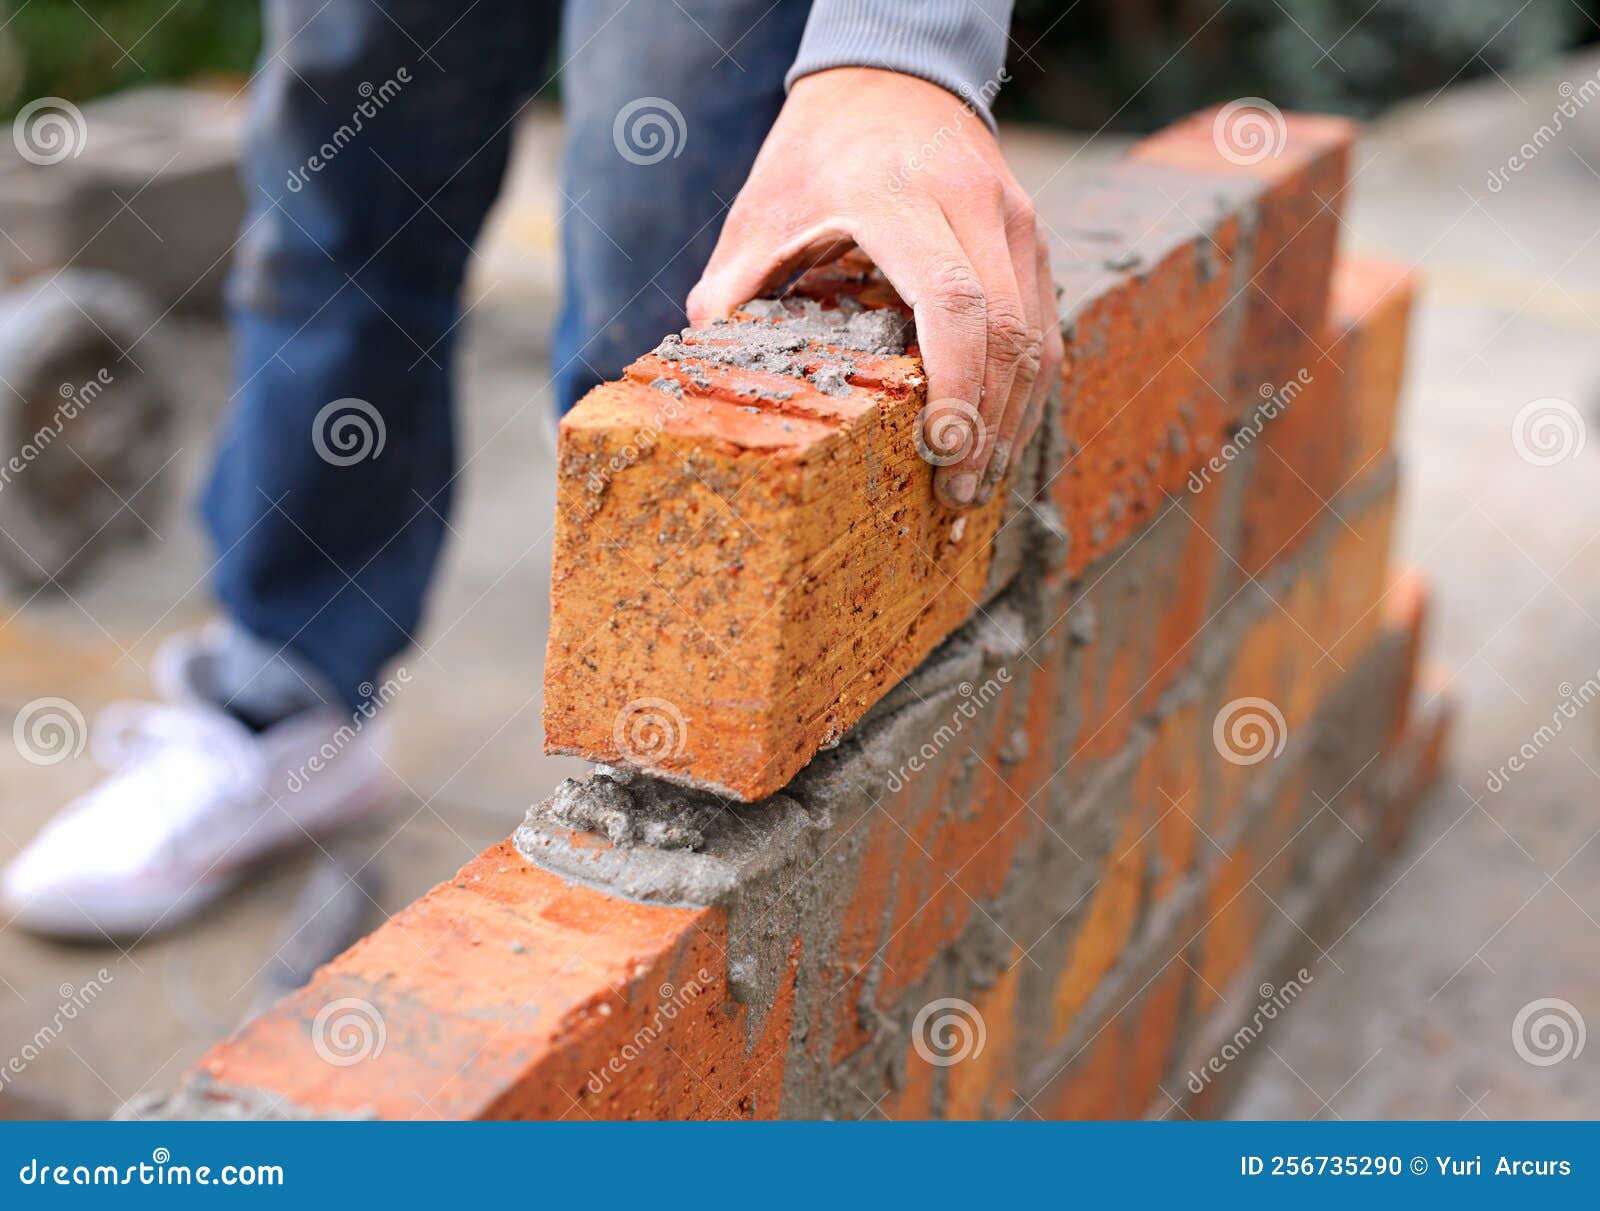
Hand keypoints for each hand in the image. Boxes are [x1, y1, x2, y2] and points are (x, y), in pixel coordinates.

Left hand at [687, 67, 1059, 508]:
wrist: (889, 76)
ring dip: (1013, 420)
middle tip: (958, 501)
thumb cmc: (816, 151)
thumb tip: (712, 375)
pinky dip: (1023, 391)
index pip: (955, 306)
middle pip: (1008, 335)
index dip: (957, 391)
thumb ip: (733, 288)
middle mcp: (975, 206)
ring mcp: (1016, 220)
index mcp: (902, 199)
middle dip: (989, 429)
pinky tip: (994, 438)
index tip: (943, 458)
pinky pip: (1044, 326)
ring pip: (1038, 338)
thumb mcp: (760, 209)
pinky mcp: (1033, 238)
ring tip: (978, 485)